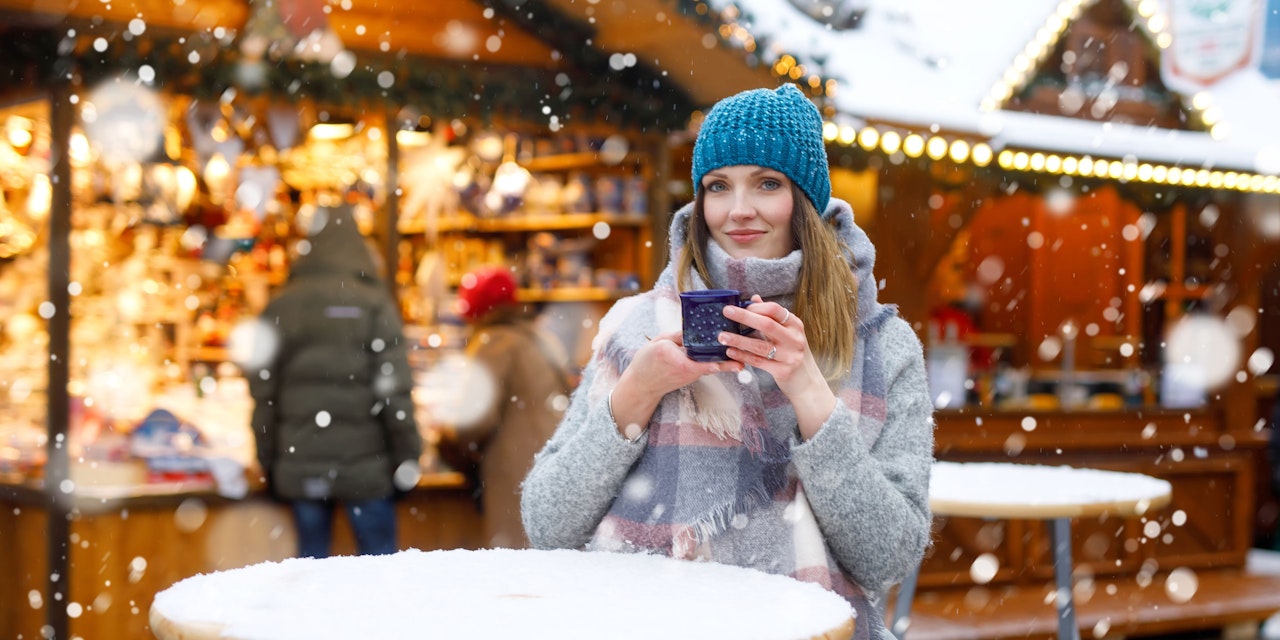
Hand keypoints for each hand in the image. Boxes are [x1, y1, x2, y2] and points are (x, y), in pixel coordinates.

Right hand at [626, 330, 742, 396]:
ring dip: (726, 360)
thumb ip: (679, 335)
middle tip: (746, 354)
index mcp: (681, 361)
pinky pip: (707, 367)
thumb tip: (694, 326)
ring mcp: (691, 374)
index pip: (706, 363)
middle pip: (714, 365)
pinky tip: (727, 354)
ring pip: (713, 367)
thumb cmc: (647, 363)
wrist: (641, 385)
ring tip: (742, 352)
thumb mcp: (660, 343)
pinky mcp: (691, 375)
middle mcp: (690, 370)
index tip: (737, 359)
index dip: (723, 362)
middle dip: (730, 360)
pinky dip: (717, 361)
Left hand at [719, 297, 835, 438]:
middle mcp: (795, 339)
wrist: (806, 382)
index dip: (756, 307)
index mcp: (795, 325)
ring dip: (739, 340)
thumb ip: (771, 317)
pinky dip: (743, 356)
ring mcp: (790, 356)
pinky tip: (731, 352)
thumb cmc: (792, 353)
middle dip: (744, 317)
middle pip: (767, 324)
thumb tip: (754, 298)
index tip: (738, 306)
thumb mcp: (787, 333)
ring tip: (722, 336)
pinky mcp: (783, 371)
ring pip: (760, 345)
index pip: (775, 310)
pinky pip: (758, 362)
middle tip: (726, 312)